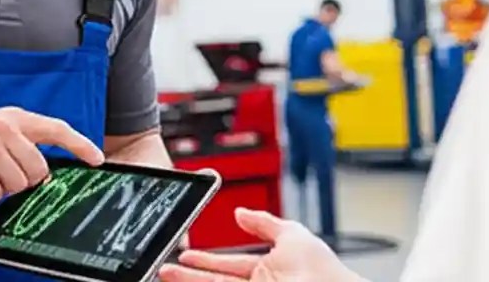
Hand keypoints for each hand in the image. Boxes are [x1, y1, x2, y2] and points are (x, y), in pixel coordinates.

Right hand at [0, 106, 103, 202]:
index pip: (56, 129)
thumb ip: (22, 145)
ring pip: (18, 184)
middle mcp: (5, 126)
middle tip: (6, 175)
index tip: (97, 159)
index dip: (80, 145)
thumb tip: (45, 175)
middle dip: (26, 181)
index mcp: (15, 117)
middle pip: (39, 169)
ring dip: (3, 188)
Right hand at [158, 208, 362, 281]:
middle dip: (189, 274)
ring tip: (164, 275)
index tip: (186, 255)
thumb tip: (240, 213)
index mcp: (268, 270)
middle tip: (165, 268)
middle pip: (216, 280)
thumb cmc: (323, 272)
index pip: (230, 265)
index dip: (207, 260)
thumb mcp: (293, 235)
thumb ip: (264, 222)